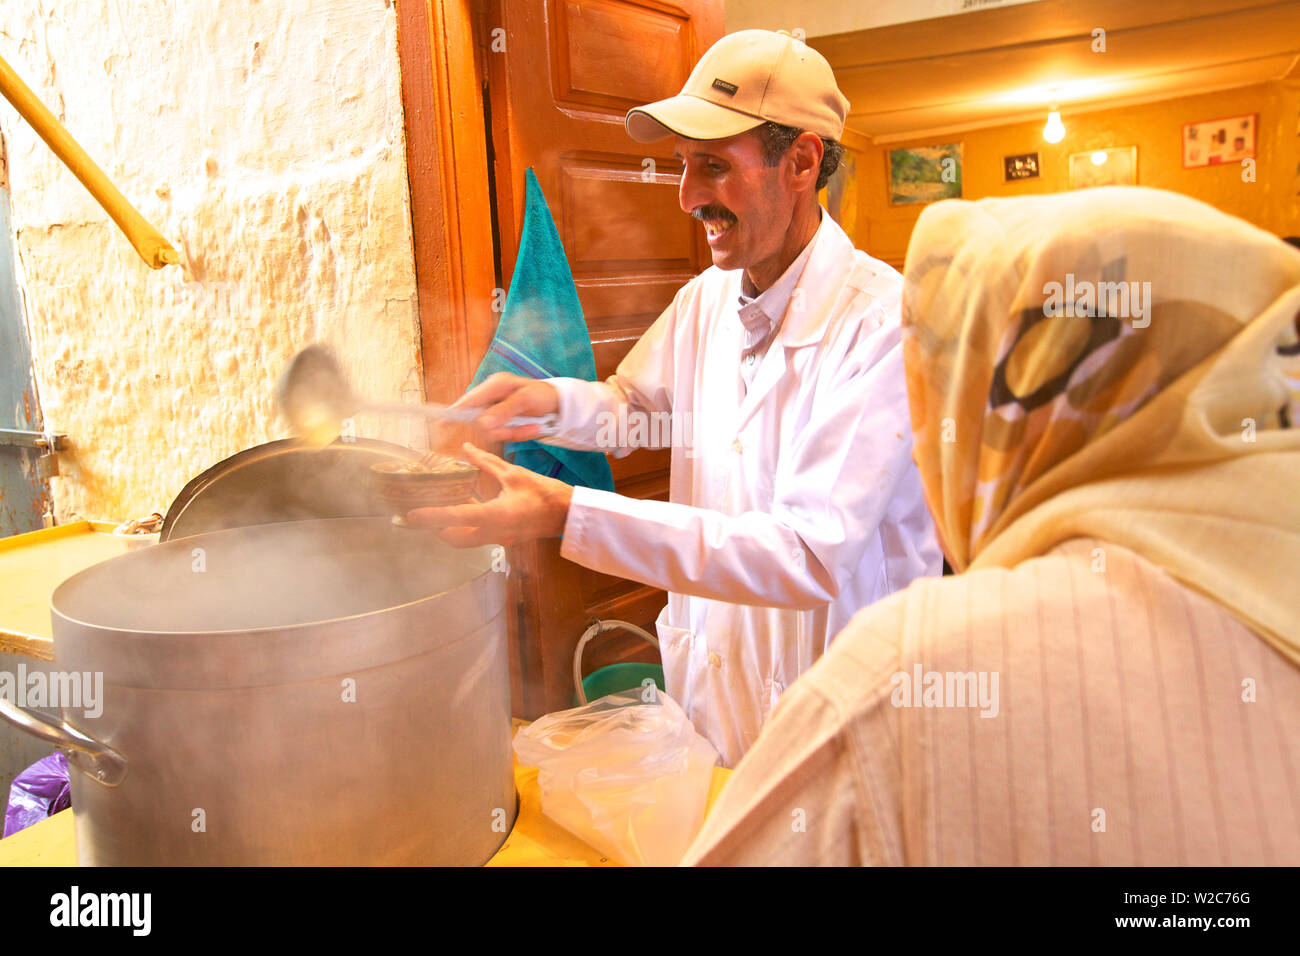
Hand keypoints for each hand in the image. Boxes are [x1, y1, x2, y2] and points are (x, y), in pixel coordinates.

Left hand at [405, 443, 573, 546]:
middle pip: (455, 538)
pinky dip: (466, 524)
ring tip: (436, 512)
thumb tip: (466, 448)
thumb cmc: (545, 494)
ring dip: (450, 528)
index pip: (456, 517)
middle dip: (436, 529)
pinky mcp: (504, 537)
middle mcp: (494, 532)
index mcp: (496, 515)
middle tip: (420, 516)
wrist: (567, 514)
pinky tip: (465, 507)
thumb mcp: (514, 474)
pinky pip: (478, 535)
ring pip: (465, 539)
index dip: (432, 517)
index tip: (412, 516)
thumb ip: (486, 463)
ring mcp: (500, 538)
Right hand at [452, 372, 558, 442]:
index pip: (469, 400)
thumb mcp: (526, 400)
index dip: (455, 410)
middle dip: (502, 430)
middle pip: (481, 421)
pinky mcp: (503, 421)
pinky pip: (504, 434)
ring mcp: (497, 410)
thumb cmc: (543, 396)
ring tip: (533, 427)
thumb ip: (504, 411)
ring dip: (513, 433)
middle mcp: (492, 396)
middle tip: (526, 428)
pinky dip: (518, 434)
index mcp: (495, 385)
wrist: (558, 404)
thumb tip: (481, 423)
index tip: (441, 421)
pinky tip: (532, 428)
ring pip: (493, 431)